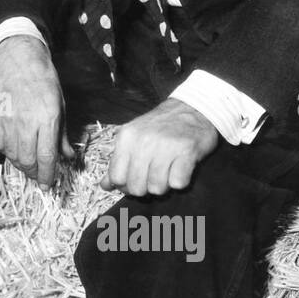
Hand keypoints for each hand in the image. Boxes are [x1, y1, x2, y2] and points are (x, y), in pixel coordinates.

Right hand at [0, 35, 74, 191]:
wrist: (20, 61)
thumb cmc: (44, 82)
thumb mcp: (60, 106)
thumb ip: (62, 134)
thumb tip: (68, 156)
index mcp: (47, 118)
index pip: (46, 156)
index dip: (48, 174)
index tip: (49, 184)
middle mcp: (26, 121)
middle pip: (27, 160)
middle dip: (34, 173)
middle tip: (39, 176)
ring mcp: (7, 120)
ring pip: (12, 155)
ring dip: (21, 164)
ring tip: (28, 164)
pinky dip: (7, 152)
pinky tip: (15, 149)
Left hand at [100, 98, 219, 196]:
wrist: (193, 109)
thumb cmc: (161, 126)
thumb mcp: (134, 137)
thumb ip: (119, 161)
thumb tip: (105, 185)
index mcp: (126, 137)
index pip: (116, 177)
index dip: (124, 186)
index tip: (134, 181)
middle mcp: (143, 141)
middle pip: (136, 187)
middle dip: (145, 188)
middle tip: (153, 176)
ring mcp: (165, 146)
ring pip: (157, 188)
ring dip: (164, 185)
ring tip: (168, 170)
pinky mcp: (187, 152)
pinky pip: (178, 183)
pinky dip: (180, 180)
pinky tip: (180, 167)